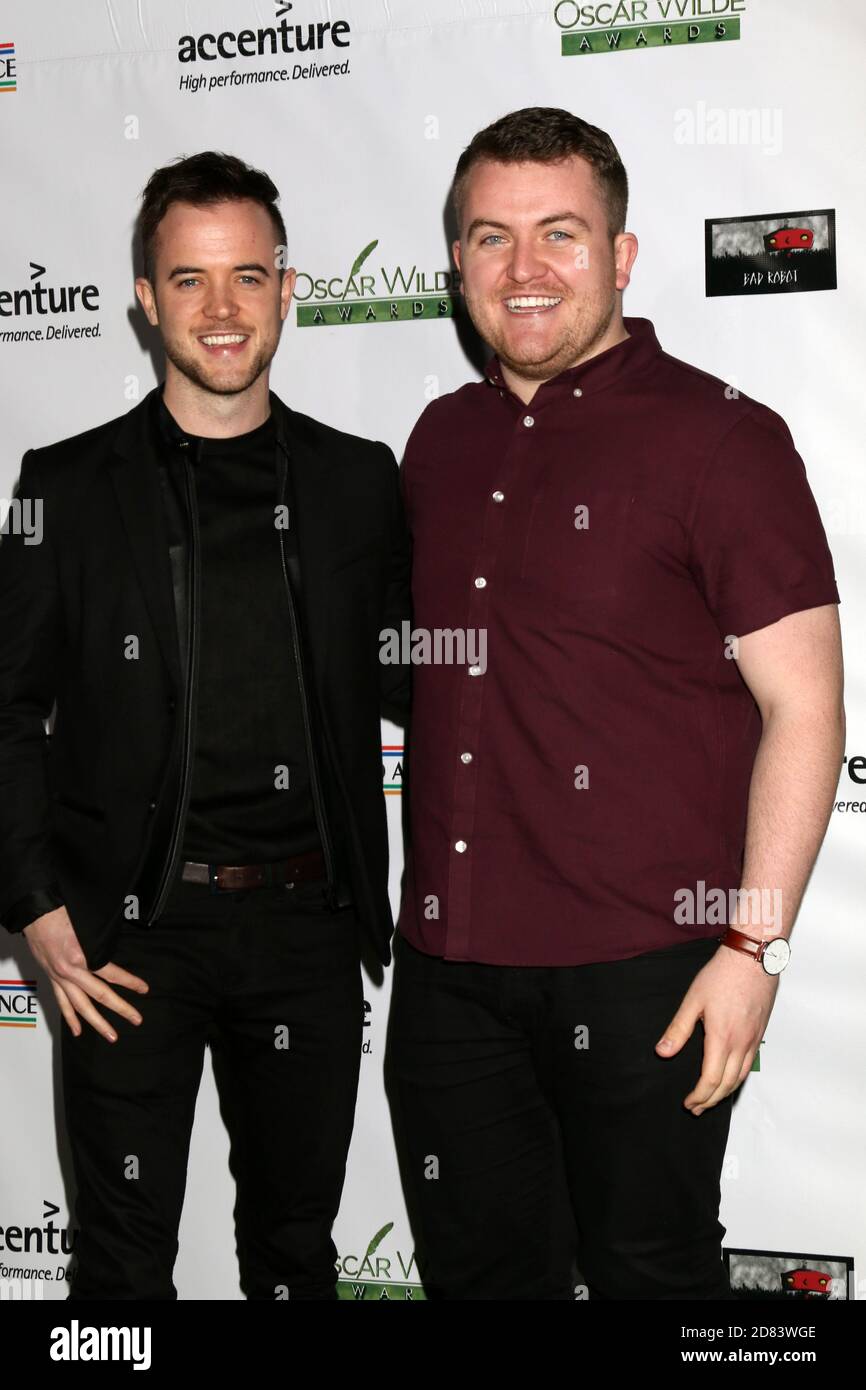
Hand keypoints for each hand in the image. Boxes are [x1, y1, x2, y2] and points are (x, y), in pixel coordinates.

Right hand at [23, 905, 148, 1041]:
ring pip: (80, 1006)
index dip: (130, 982)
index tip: (144, 989)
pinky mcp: (52, 978)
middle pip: (100, 995)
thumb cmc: (62, 914)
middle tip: (136, 1019)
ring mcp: (59, 977)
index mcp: (81, 957)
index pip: (112, 974)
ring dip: (97, 1023)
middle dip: (120, 1009)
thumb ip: (103, 943)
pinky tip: (78, 1031)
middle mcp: (70, 972)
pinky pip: (62, 1003)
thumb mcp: (88, 927)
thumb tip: (120, 952)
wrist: (37, 914)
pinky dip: (70, 1018)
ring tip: (111, 1035)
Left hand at [654, 943, 778, 1113]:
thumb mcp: (693, 1000)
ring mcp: (753, 1039)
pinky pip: (749, 1064)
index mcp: (722, 1038)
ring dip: (725, 1093)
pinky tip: (730, 1078)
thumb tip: (663, 1052)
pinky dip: (738, 1079)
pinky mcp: (760, 1032)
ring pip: (741, 1077)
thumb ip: (678, 1028)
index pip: (711, 1080)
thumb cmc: (723, 975)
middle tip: (696, 1108)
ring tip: (711, 1099)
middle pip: (727, 1084)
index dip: (699, 1096)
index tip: (689, 1103)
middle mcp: (741, 1043)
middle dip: (710, 1100)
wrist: (753, 959)